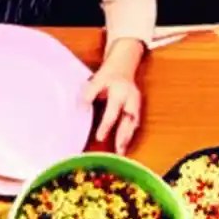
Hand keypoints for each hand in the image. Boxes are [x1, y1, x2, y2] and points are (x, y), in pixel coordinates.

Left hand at [86, 38, 143, 154]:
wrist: (123, 66)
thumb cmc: (107, 76)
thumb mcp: (96, 81)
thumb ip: (89, 94)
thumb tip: (81, 110)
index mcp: (120, 93)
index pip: (113, 113)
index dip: (106, 126)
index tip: (100, 138)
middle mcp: (131, 99)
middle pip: (129, 120)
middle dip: (124, 136)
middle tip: (119, 150)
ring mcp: (136, 104)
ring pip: (134, 123)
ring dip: (128, 138)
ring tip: (122, 152)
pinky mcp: (137, 107)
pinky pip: (134, 122)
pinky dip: (130, 134)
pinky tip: (124, 145)